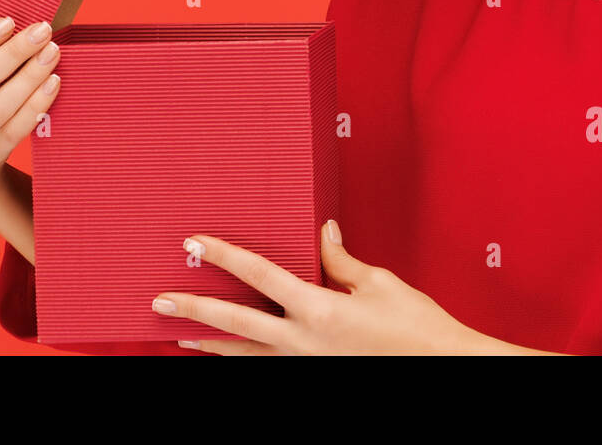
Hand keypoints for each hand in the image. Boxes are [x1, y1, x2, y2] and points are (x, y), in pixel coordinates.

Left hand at [150, 220, 492, 354]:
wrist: (442, 367)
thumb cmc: (416, 326)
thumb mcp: (378, 281)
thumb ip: (341, 259)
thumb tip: (322, 230)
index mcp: (318, 308)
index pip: (257, 273)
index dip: (222, 255)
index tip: (194, 242)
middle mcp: (304, 340)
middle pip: (235, 323)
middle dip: (194, 310)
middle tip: (159, 301)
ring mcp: (307, 362)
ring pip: (246, 353)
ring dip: (210, 343)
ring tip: (180, 336)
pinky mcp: (316, 371)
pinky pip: (269, 364)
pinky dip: (246, 357)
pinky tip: (232, 353)